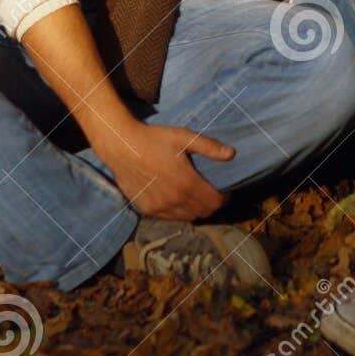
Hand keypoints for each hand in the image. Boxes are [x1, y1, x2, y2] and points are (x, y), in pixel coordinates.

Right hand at [92, 119, 231, 221]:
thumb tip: (232, 154)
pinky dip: (177, 212)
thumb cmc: (154, 139)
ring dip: (195, 210)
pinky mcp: (146, 209)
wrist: (122, 146)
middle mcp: (174, 200)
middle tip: (211, 193)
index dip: (224, 198)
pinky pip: (169, 217)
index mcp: (186, 183)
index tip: (225, 191)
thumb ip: (209, 147)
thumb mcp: (184, 137)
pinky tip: (177, 198)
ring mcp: (159, 207)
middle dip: (211, 204)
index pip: (214, 203)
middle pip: (203, 213)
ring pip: (186, 218)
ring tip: (195, 196)